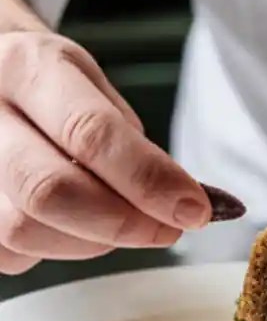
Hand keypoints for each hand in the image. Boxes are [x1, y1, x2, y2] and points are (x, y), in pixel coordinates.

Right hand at [0, 28, 212, 274]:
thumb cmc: (51, 89)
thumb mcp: (95, 91)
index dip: (149, 180)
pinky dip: (51, 248)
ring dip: (89, 241)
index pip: (90, 133)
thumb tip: (185, 205)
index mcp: (28, 67)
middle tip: (166, 229)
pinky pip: (8, 252)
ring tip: (117, 221)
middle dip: (123, 223)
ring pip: (24, 229)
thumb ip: (134, 145)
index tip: (194, 210)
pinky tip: (68, 224)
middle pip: (48, 190)